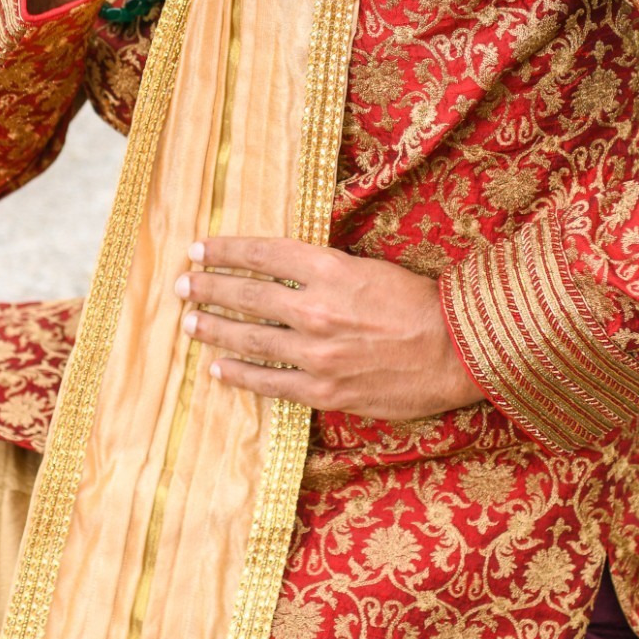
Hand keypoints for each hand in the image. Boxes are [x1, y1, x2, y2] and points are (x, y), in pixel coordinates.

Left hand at [174, 237, 487, 421]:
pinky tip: (218, 368)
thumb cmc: (418, 303)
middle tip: (183, 284)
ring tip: (189, 322)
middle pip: (247, 294)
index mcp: (329, 268)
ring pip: (250, 338)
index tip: (199, 249)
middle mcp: (316, 308)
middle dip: (209, 288)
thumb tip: (283, 268)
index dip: (226, 251)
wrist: (456, 350)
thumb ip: (324, 269)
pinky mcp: (324, 390)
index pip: (263, 254)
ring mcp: (317, 353)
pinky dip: (239, 374)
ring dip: (215, 328)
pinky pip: (269, 382)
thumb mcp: (369, 268)